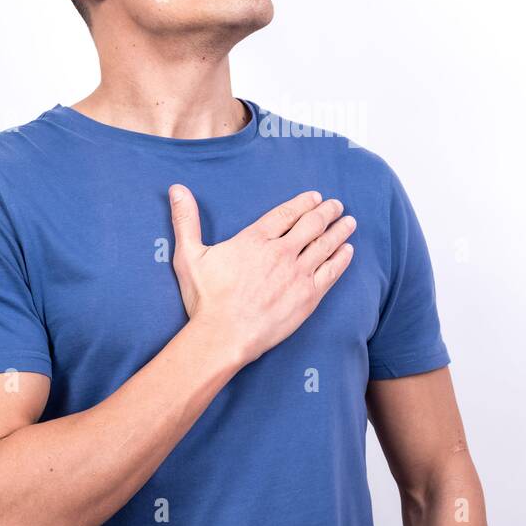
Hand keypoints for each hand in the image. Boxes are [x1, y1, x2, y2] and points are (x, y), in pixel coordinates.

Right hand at [168, 185, 356, 365]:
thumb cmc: (205, 299)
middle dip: (326, 212)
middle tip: (337, 205)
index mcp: (256, 239)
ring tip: (349, 221)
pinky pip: (331, 272)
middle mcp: (281, 252)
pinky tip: (348, 251)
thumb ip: (185, 220)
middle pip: (311, 225)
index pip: (286, 213)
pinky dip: (341, 259)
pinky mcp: (308, 296)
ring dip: (339, 230)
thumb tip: (176, 189)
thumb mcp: (189, 255)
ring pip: (325, 245)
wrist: (224, 336)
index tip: (315, 197)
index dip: (303, 203)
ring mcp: (297, 274)